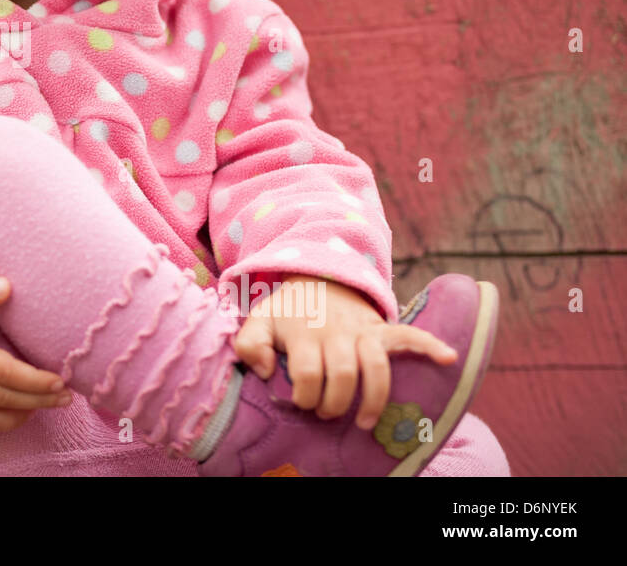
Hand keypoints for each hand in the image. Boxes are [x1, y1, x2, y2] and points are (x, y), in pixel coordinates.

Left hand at [233, 273, 457, 429]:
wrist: (317, 275)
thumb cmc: (289, 310)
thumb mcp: (259, 320)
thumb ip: (250, 344)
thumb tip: (266, 370)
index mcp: (304, 334)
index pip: (305, 375)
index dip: (302, 395)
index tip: (300, 401)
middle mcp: (336, 333)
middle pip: (342, 376)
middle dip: (334, 403)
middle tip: (326, 412)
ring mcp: (362, 329)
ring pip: (375, 366)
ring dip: (373, 397)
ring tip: (365, 421)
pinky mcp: (381, 327)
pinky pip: (409, 333)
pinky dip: (429, 344)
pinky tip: (448, 357)